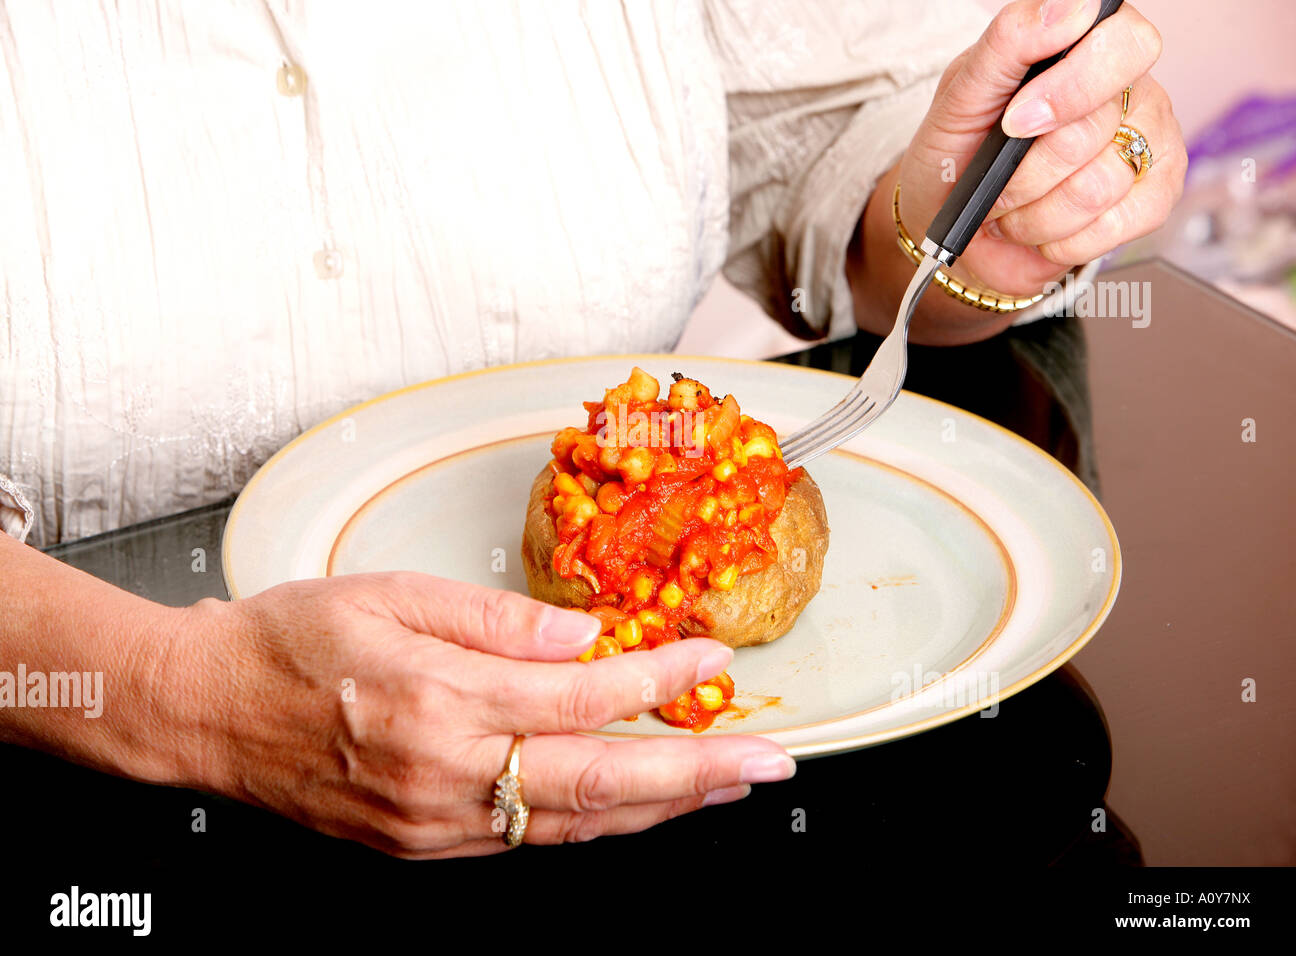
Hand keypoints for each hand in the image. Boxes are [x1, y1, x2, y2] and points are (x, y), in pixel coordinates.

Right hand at [176, 573, 793, 858]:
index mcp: (439, 699)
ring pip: (576, 825)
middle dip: (697, 774)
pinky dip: (597, 822)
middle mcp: (446, 773)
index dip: (659, 682)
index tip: (710, 659)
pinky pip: (532, 839)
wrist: (205, 710)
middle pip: (600, 781)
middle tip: (767, 763)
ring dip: (662, 808)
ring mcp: (437, 823)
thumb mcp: (391, 594)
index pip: (582, 696)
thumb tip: (588, 634)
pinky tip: (637, 805)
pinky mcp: (425, 845)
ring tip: (725, 786)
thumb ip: (497, 618)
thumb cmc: (290, 642)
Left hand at [861, 0, 1185, 342]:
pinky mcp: (1154, 199)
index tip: (1015, 122)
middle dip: (1024, 172)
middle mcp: (1130, 90)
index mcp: (1089, 45)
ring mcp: (1150, 143)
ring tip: (1013, 206)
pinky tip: (1042, 229)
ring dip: (1033, 213)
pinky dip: (1059, 240)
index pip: (1124, 43)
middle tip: (997, 179)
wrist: (953, 219)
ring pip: (1097, 188)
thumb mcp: (963, 91)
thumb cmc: (960, 149)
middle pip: (1092, 132)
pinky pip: (1113, 227)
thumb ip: (1009, 42)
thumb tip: (1070, 8)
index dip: (1071, 89)